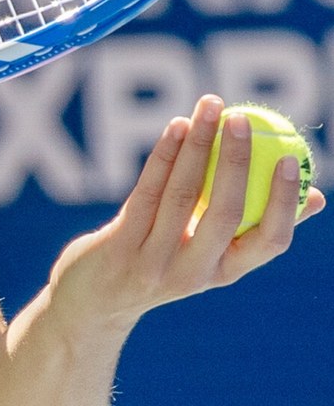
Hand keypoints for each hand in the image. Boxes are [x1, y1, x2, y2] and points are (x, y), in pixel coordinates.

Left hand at [48, 95, 324, 330]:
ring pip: (182, 194)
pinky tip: (176, 126)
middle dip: (238, 162)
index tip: (291, 160)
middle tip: (243, 119)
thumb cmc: (164, 263)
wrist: (95, 300)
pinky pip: (147, 191)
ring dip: (198, 145)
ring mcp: (155, 261)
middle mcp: (195, 272)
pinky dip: (164, 156)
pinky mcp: (120, 246)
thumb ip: (250, 226)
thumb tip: (314, 193)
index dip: (285, 202)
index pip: (270, 242)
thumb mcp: (209, 254)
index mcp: (226, 272)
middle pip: (226, 213)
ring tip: (209, 107)